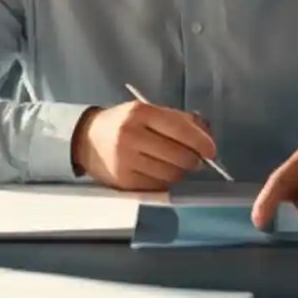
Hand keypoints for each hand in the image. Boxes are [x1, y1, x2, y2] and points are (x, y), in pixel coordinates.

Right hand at [71, 101, 216, 190]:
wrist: (87, 139)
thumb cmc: (124, 123)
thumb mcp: (147, 112)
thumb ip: (178, 120)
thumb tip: (206, 136)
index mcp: (139, 112)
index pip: (179, 129)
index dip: (200, 141)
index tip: (211, 150)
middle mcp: (131, 135)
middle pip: (179, 155)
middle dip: (193, 160)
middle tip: (194, 159)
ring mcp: (126, 160)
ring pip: (171, 174)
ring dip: (180, 171)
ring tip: (173, 164)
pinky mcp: (124, 181)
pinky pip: (159, 185)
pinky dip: (165, 180)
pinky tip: (159, 171)